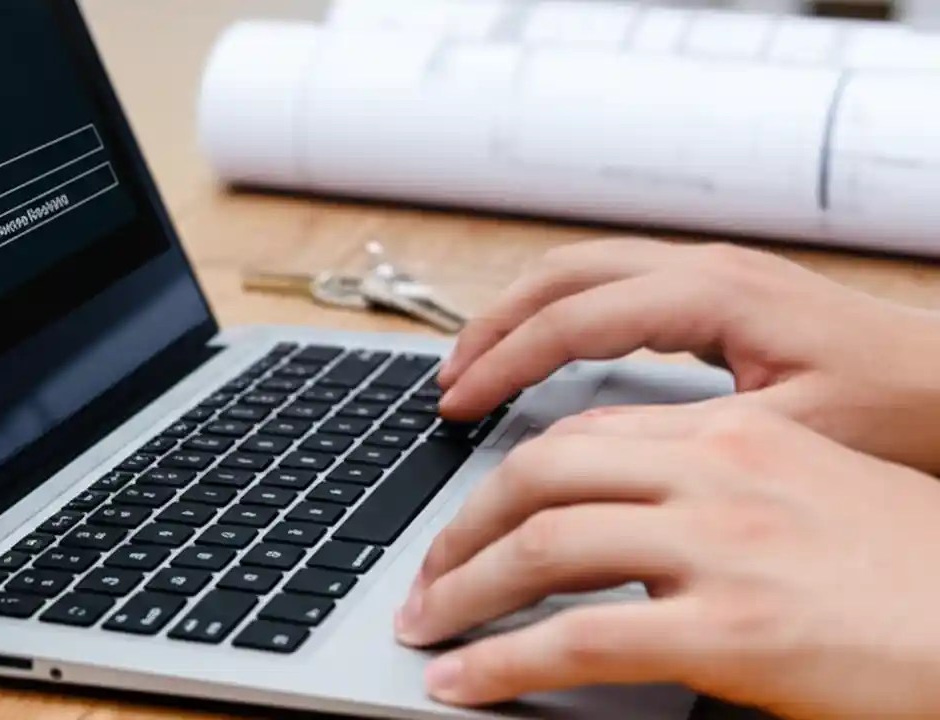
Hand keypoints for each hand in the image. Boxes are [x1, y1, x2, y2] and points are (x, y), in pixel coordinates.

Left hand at [395, 404, 939, 718]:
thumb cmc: (910, 565)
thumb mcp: (802, 487)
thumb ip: (702, 483)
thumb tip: (613, 510)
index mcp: (730, 435)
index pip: (579, 437)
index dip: (504, 476)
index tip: (469, 514)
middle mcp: (716, 474)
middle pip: (539, 475)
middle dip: (460, 526)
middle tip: (426, 573)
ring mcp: (721, 550)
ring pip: (542, 547)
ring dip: (462, 588)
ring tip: (425, 625)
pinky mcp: (732, 632)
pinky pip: (577, 639)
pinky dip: (499, 660)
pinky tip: (462, 680)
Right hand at [437, 238, 939, 472]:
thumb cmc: (900, 412)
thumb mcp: (786, 436)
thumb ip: (681, 438)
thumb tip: (583, 464)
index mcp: (710, 295)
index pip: (569, 319)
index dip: (501, 364)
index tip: (456, 406)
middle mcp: (702, 268)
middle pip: (559, 275)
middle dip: (492, 327)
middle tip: (447, 384)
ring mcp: (709, 272)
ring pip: (581, 269)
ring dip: (520, 313)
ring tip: (477, 365)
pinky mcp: (717, 291)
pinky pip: (612, 283)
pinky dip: (560, 313)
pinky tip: (547, 352)